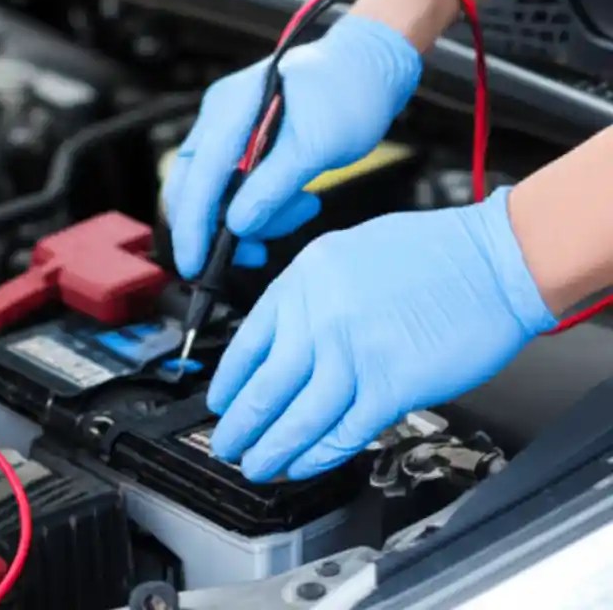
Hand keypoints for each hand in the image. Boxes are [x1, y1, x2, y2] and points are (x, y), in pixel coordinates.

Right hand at [163, 14, 422, 275]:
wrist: (373, 67)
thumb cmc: (350, 92)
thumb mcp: (317, 147)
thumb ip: (273, 188)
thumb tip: (237, 226)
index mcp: (231, 109)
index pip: (199, 177)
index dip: (194, 226)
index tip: (195, 265)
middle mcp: (219, 117)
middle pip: (195, 188)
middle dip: (220, 228)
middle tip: (255, 253)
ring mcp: (228, 129)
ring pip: (217, 193)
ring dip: (253, 216)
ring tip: (301, 209)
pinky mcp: (243, 142)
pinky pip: (236, 185)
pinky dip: (261, 204)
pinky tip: (296, 200)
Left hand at [206, 189, 555, 481]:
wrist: (496, 261)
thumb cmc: (434, 252)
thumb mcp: (345, 253)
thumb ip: (310, 297)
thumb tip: (283, 340)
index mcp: (302, 282)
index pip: (247, 345)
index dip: (229, 384)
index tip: (221, 404)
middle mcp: (319, 319)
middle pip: (265, 389)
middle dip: (240, 427)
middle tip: (228, 446)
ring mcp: (353, 355)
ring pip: (298, 418)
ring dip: (272, 450)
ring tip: (258, 465)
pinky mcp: (392, 386)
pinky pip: (343, 432)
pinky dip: (319, 454)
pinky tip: (304, 464)